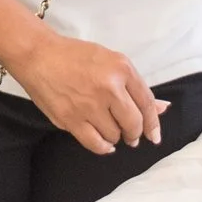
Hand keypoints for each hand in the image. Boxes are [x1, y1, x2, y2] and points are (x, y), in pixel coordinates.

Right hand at [15, 34, 169, 154]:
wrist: (38, 55)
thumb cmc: (75, 56)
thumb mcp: (110, 62)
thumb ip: (136, 87)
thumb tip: (163, 109)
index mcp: (122, 69)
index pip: (146, 103)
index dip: (153, 123)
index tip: (154, 136)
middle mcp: (109, 87)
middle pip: (133, 123)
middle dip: (134, 133)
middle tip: (130, 135)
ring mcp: (90, 105)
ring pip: (115, 135)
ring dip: (115, 136)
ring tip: (106, 127)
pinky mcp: (71, 119)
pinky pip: (96, 144)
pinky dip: (103, 147)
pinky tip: (103, 142)